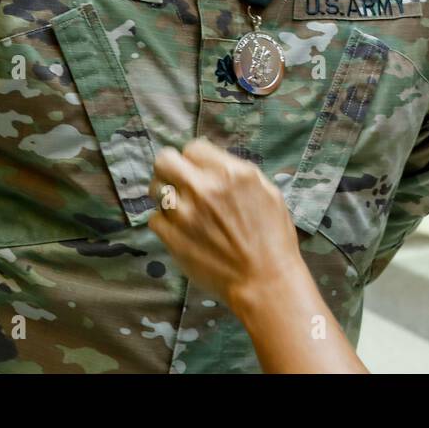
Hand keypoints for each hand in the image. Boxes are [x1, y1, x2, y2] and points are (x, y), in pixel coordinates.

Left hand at [148, 139, 303, 309]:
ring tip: (180, 207)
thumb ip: (238, 173)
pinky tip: (180, 230)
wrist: (265, 280)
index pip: (193, 147)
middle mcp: (204, 188)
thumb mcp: (268, 192)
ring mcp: (185, 214)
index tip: (198, 169)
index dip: (195, 158)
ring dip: (166, 196)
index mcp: (230, 173)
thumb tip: (215, 164)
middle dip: (170, 168)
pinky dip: (165, 223)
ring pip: (155, 190)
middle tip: (178, 180)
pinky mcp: (173, 239)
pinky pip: (154, 219)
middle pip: (164, 160)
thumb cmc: (273, 238)